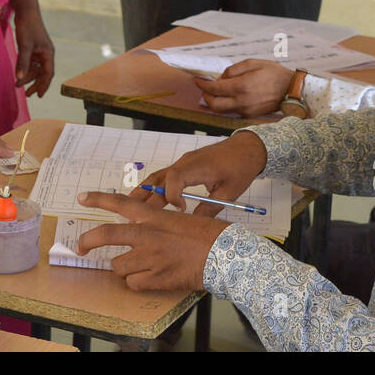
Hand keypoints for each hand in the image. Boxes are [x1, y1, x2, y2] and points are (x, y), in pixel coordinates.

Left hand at [13, 4, 54, 96]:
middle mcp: (46, 53)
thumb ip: (22, 62)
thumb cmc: (27, 27)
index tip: (39, 96)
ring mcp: (39, 50)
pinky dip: (25, 68)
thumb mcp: (24, 46)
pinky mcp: (33, 46)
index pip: (48, 74)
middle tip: (27, 94)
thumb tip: (19, 78)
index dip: (44, 85)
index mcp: (48, 53)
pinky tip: (18, 73)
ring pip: (35, 68)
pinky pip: (31, 61)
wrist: (26, 10)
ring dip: (28, 76)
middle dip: (35, 84)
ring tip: (18, 84)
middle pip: (42, 73)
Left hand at [76, 191, 227, 290]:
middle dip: (87, 241)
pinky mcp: (155, 279)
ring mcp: (149, 258)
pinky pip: (132, 283)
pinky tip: (151, 278)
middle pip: (105, 235)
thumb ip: (158, 224)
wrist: (225, 255)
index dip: (98, 199)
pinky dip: (137, 282)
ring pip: (118, 266)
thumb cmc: (208, 236)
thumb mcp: (180, 220)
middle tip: (81, 247)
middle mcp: (147, 235)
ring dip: (124, 268)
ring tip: (141, 266)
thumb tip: (141, 232)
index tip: (82, 198)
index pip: (120, 203)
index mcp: (153, 216)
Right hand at [132, 130, 266, 218]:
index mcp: (198, 166)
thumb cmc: (240, 168)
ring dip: (144, 191)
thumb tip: (193, 226)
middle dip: (148, 199)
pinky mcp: (183, 165)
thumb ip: (210, 209)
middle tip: (136, 218)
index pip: (175, 178)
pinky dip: (152, 187)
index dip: (172, 196)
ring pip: (157, 176)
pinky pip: (163, 176)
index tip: (181, 209)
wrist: (246, 148)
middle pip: (160, 179)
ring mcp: (182, 162)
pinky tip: (145, 199)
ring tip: (127, 207)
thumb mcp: (230, 192)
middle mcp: (185, 162)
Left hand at [194, 59, 293, 115]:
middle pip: (214, 105)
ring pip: (222, 110)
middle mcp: (241, 101)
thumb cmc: (273, 73)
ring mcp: (246, 111)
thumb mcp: (252, 63)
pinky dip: (226, 105)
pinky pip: (233, 111)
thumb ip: (233, 70)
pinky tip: (228, 96)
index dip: (202, 84)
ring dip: (215, 102)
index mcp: (241, 86)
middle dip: (205, 96)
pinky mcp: (250, 115)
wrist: (291, 90)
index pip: (214, 88)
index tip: (197, 80)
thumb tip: (221, 78)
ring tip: (215, 92)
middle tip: (203, 88)